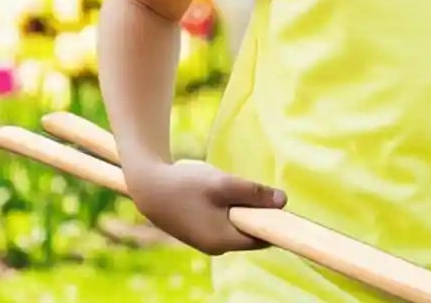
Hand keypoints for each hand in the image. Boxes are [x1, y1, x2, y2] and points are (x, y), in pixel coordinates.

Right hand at [126, 159, 286, 255]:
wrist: (147, 187)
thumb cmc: (185, 185)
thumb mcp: (223, 184)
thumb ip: (254, 193)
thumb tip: (284, 201)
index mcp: (223, 241)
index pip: (262, 237)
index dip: (273, 221)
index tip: (278, 202)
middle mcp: (215, 247)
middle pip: (249, 230)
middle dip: (253, 209)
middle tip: (243, 186)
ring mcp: (205, 241)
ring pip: (235, 224)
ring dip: (237, 206)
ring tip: (221, 186)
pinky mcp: (197, 232)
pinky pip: (221, 221)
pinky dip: (224, 206)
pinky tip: (210, 190)